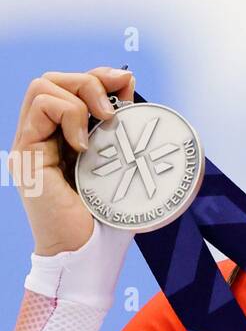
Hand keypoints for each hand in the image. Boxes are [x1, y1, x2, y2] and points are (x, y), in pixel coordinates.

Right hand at [7, 66, 134, 254]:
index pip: (70, 86)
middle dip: (89, 80)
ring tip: (101, 124)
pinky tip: (84, 145)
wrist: (87, 255)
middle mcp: (43, 137)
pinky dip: (68, 114)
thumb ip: (123, 134)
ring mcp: (31, 144)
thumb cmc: (106, 220)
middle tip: (113, 109)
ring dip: (79, 96)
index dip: (98, 76)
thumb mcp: (122, 168)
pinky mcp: (27, 154)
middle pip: (53, 79)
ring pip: (43, 86)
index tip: (126, 84)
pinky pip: (40, 108)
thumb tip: (134, 93)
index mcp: (63, 137)